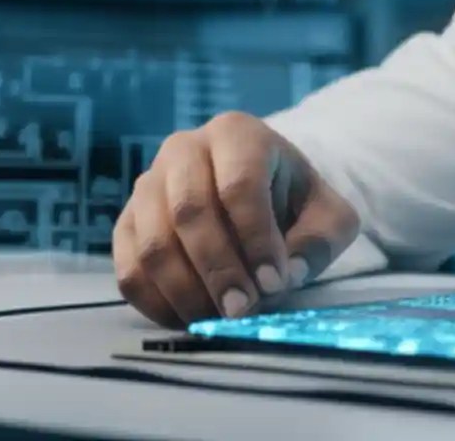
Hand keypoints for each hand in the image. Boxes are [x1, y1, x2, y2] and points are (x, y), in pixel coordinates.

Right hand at [112, 111, 359, 327]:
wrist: (259, 193)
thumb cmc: (295, 202)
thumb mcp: (328, 215)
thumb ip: (320, 241)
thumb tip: (289, 275)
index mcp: (237, 134)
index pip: (239, 184)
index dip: (256, 239)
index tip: (274, 282)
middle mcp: (183, 149)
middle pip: (189, 212)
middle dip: (218, 269)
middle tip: (243, 309)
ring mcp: (147, 185)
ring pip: (153, 244)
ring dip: (187, 291)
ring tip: (221, 319)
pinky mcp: (126, 224)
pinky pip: (129, 270)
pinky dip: (157, 303)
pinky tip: (192, 320)